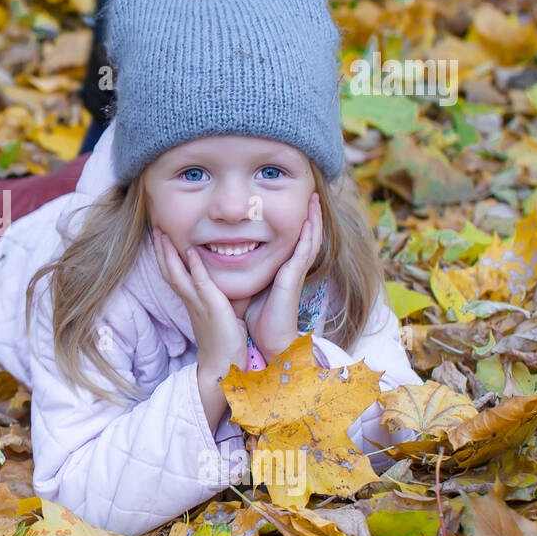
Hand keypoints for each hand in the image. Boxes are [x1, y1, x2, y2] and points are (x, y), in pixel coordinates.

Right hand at [152, 228, 247, 381]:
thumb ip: (215, 300)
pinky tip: (191, 251)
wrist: (223, 367)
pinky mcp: (212, 307)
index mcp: (191, 302)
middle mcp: (190, 301)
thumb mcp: (218, 316)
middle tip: (156, 228)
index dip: (166, 256)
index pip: (173, 275)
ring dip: (169, 254)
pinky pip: (200, 283)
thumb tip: (220, 288)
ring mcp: (198, 304)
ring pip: (177, 274)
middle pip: (168, 271)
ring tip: (164, 235)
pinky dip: (195, 267)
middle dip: (161, 250)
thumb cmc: (224, 344)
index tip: (162, 238)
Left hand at [244, 192, 321, 361]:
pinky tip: (310, 219)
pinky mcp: (293, 279)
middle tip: (312, 192)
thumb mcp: (246, 288)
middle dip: (309, 214)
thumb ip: (242, 272)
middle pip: (305, 235)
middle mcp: (290, 269)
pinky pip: (304, 252)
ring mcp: (294, 273)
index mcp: (280, 271)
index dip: (295, 221)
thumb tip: (221, 255)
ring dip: (314, 218)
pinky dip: (309, 234)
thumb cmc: (254, 320)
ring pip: (309, 239)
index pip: (291, 240)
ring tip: (315, 197)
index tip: (295, 201)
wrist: (264, 343)